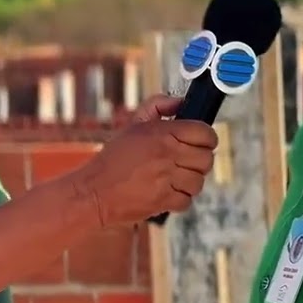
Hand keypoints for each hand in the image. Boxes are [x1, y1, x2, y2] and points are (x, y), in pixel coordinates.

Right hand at [71, 95, 218, 225]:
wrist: (95, 191)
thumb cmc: (114, 159)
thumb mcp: (133, 124)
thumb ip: (158, 106)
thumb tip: (180, 102)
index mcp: (162, 133)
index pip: (204, 133)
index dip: (207, 138)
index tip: (202, 142)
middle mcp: (167, 154)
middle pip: (206, 159)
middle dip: (199, 161)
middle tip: (187, 162)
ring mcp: (167, 179)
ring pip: (199, 181)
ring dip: (190, 181)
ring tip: (174, 178)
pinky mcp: (164, 200)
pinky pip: (187, 200)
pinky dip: (180, 198)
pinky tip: (167, 191)